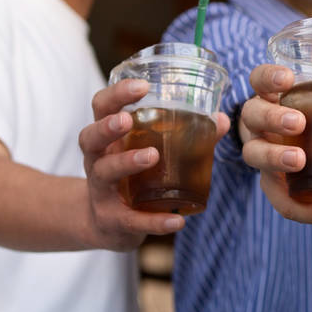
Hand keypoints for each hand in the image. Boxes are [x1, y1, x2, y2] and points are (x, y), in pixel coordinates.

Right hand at [79, 78, 230, 247]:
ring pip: (104, 172)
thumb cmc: (133, 176)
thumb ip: (186, 136)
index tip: (141, 86)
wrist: (108, 225)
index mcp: (109, 137)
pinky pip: (131, 220)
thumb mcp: (149, 151)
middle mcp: (97, 159)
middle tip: (127, 119)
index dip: (115, 94)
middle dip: (107, 126)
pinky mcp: (112, 219)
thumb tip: (221, 119)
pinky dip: (154, 221)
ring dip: (126, 162)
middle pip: (90, 137)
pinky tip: (177, 220)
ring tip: (152, 156)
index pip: (102, 107)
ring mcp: (101, 190)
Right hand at [239, 64, 311, 223]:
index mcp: (275, 96)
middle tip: (298, 122)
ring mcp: (261, 153)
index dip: (269, 77)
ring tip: (300, 160)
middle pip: (253, 115)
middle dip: (273, 118)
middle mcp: (260, 123)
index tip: (287, 78)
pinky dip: (307, 209)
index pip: (260, 80)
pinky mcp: (272, 185)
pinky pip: (282, 201)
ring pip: (254, 154)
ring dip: (275, 157)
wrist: (295, 152)